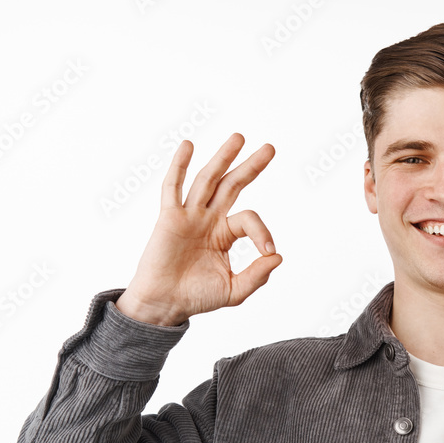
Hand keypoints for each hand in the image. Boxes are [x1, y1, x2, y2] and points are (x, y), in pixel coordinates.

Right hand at [116, 133, 282, 325]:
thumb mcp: (234, 290)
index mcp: (225, 233)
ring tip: (239, 138)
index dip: (262, 232)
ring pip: (208, 180)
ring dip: (223, 158)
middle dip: (251, 166)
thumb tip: (278, 256)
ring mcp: (189, 216)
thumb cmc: (196, 297)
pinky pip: (173, 188)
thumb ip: (257, 276)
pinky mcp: (169, 218)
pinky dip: (179, 166)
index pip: (249, 219)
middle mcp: (209, 219)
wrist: (165, 304)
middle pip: (232, 185)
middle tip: (270, 148)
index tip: (268, 251)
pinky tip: (188, 146)